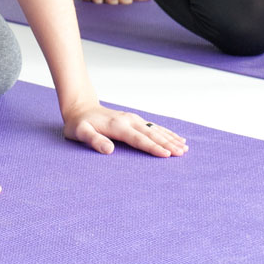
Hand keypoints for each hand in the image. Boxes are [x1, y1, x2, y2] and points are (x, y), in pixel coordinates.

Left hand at [63, 104, 187, 156]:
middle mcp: (129, 120)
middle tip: (182, 153)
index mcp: (118, 126)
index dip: (153, 148)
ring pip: (155, 129)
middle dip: (168, 144)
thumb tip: (109, 150)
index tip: (167, 155)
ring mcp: (133, 119)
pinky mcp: (134, 120)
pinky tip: (175, 137)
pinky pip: (153, 126)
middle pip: (151, 134)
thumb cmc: (79, 124)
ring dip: (170, 138)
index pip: (139, 139)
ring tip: (184, 147)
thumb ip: (94, 140)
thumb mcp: (80, 133)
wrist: (81, 108)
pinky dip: (166, 132)